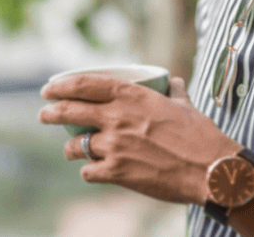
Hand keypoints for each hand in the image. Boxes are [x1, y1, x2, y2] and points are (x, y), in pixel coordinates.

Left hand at [39, 75, 239, 203]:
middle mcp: (118, 118)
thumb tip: (173, 82)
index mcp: (132, 96)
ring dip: (71, 148)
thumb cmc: (201, 136)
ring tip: (71, 149)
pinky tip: (94, 171)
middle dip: (51, 112)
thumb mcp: (185, 105)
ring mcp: (115, 146)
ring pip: (76, 145)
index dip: (62, 85)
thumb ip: (174, 92)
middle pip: (70, 111)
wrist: (210, 170)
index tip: (49, 88)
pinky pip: (89, 171)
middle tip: (44, 114)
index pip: (85, 84)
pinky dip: (89, 171)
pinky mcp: (117, 172)